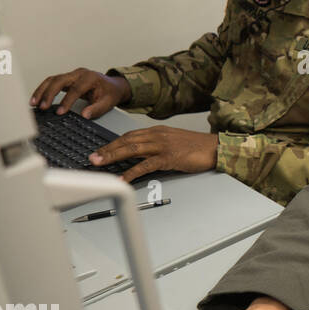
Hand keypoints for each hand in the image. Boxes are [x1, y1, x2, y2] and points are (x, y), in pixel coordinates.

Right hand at [31, 68, 130, 117]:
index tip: (60, 112)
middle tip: (42, 107)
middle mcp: (79, 74)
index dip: (67, 101)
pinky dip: (43, 90)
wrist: (112, 85)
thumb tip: (85, 115)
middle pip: (60, 80)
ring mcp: (71, 75)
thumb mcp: (108, 102)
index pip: (76, 89)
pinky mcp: (66, 79)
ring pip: (52, 79)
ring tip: (34, 103)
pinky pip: (51, 82)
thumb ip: (97, 109)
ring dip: (42, 91)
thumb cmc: (110, 93)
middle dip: (49, 94)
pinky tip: (37, 99)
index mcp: (90, 78)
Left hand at [90, 125, 217, 181]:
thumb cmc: (198, 147)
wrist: (216, 147)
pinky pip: (145, 165)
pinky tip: (122, 178)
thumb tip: (142, 156)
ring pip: (132, 149)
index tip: (101, 150)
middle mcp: (158, 135)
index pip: (130, 135)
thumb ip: (158, 145)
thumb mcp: (175, 141)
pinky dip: (131, 172)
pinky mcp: (169, 158)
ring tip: (99, 163)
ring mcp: (163, 146)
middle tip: (92, 157)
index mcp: (158, 131)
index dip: (113, 143)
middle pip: (127, 140)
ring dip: (113, 156)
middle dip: (107, 149)